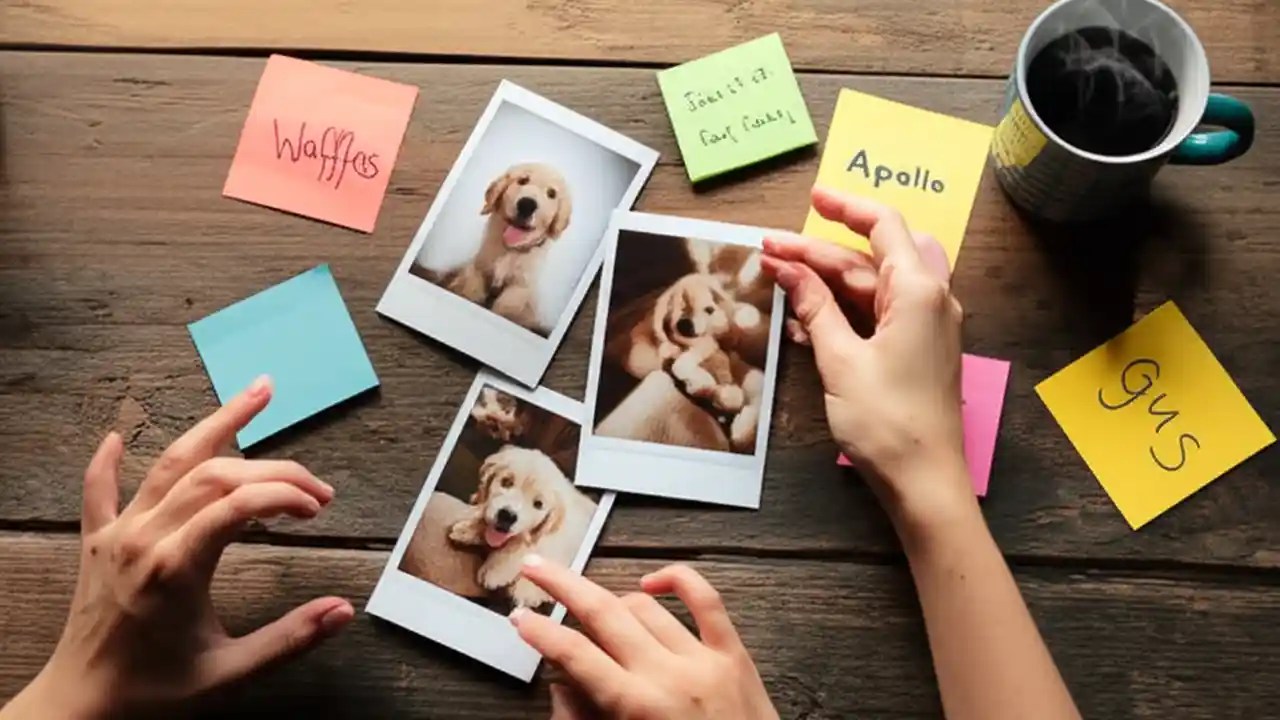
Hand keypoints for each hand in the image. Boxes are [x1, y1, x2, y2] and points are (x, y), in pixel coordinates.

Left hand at [1, 376, 352, 719]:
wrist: (79, 710)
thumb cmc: (152, 693)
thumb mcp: (230, 673)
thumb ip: (289, 639)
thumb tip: (343, 610)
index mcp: (176, 566)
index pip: (241, 504)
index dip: (288, 496)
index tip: (321, 509)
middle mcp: (145, 538)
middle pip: (217, 476)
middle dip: (276, 472)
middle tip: (317, 490)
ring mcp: (118, 536)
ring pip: (168, 463)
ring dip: (216, 424)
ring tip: (256, 393)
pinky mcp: (96, 545)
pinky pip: (98, 491)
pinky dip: (107, 462)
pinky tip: (115, 437)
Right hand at [510, 556, 777, 719]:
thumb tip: (561, 686)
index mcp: (637, 707)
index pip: (576, 655)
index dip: (542, 633)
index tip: (521, 619)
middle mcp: (668, 676)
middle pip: (604, 613)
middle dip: (564, 585)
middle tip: (537, 567)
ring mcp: (703, 659)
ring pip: (644, 606)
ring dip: (614, 601)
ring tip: (595, 608)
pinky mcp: (733, 654)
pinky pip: (705, 600)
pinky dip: (678, 580)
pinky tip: (654, 581)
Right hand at [761, 186, 970, 528]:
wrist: (924, 482)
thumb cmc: (887, 423)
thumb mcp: (840, 360)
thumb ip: (816, 308)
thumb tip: (788, 269)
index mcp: (919, 291)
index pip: (882, 225)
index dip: (845, 207)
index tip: (811, 198)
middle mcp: (931, 301)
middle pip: (873, 256)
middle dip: (822, 249)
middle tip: (772, 248)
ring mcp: (927, 327)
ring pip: (875, 285)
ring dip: (830, 280)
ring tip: (781, 277)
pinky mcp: (917, 352)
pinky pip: (878, 315)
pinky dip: (844, 310)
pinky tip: (805, 317)